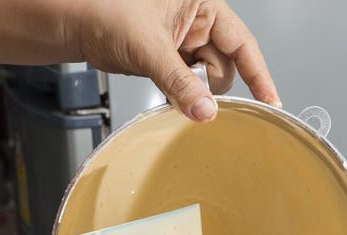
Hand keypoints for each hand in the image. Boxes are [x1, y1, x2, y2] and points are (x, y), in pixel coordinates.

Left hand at [71, 0, 279, 121]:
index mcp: (203, 3)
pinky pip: (188, 86)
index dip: (259, 74)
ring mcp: (185, 43)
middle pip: (226, 66)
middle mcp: (198, 21)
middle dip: (213, 87)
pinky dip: (183, 97)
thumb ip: (180, 83)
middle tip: (201, 103)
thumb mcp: (150, 48)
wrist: (76, 24)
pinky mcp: (171, 60)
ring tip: (174, 92)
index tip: (271, 103)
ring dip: (195, 94)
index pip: (242, 42)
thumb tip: (206, 112)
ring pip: (206, 81)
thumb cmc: (106, 11)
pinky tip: (172, 99)